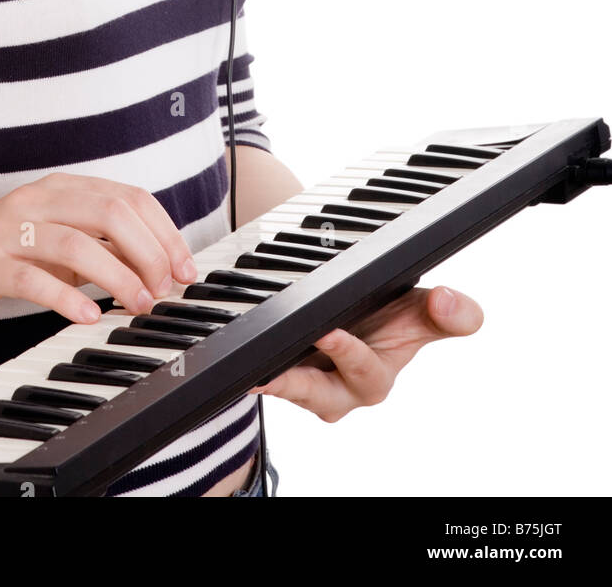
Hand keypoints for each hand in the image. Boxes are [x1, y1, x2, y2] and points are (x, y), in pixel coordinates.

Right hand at [0, 173, 197, 326]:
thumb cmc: (3, 251)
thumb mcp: (58, 237)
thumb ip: (101, 243)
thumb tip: (160, 266)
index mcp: (63, 187)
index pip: (129, 197)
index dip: (164, 232)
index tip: (185, 268)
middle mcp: (39, 200)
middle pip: (109, 213)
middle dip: (148, 251)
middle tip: (164, 287)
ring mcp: (11, 229)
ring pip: (76, 243)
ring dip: (117, 275)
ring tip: (139, 303)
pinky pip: (34, 278)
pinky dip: (68, 297)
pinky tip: (90, 316)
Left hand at [250, 285, 482, 419]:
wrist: (363, 319)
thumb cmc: (394, 321)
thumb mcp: (425, 314)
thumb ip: (454, 316)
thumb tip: (448, 300)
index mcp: (375, 380)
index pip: (364, 372)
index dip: (348, 354)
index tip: (328, 331)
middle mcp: (340, 391)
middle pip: (318, 394)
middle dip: (298, 383)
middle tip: (273, 370)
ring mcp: (308, 385)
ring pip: (287, 388)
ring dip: (270, 381)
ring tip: (249, 374)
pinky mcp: (282, 372)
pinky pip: (266, 372)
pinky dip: (253, 366)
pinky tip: (240, 361)